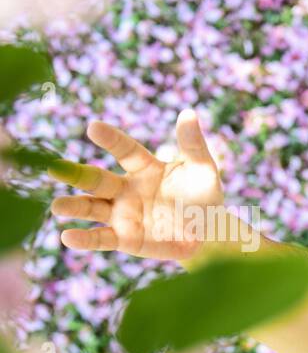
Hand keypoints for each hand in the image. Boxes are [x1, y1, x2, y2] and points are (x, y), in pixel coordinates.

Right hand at [50, 110, 224, 263]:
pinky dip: (85, 238)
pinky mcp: (124, 238)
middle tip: (54, 168)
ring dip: (74, 206)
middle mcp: (127, 188)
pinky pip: (101, 238)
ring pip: (93, 207)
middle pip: (98, 179)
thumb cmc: (204, 197)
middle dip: (76, 174)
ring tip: (57, 207)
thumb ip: (193, 145)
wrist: (208, 233)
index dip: (110, 139)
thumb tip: (188, 113)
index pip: (125, 150)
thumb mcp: (203, 170)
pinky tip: (67, 236)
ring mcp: (123, 213)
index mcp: (145, 167)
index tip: (93, 127)